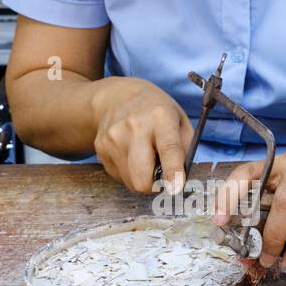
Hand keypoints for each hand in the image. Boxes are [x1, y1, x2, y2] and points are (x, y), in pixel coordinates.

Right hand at [92, 77, 193, 192]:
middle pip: (142, 178)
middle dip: (154, 185)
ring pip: (131, 182)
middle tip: (161, 175)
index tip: (175, 188)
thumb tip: (179, 181)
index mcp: (161, 117)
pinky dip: (129, 172)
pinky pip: (119, 176)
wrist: (118, 97)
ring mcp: (114, 138)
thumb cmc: (156, 112)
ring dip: (141, 178)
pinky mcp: (101, 148)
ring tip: (144, 158)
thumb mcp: (179, 121)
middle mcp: (134, 127)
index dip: (173, 172)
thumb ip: (184, 150)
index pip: (168, 149)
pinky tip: (131, 154)